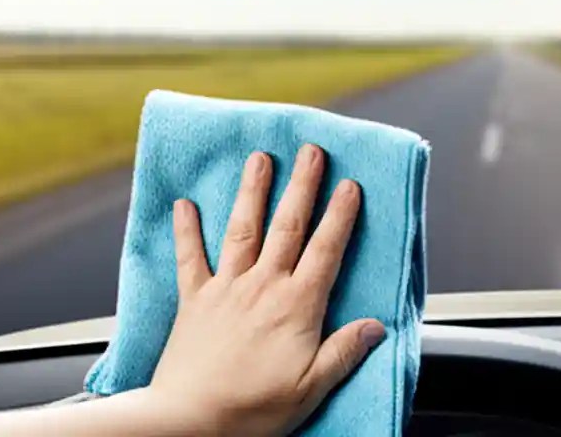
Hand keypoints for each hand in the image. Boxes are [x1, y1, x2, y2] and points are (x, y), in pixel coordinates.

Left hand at [143, 144, 384, 436]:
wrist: (188, 420)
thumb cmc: (251, 410)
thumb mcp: (310, 389)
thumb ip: (343, 352)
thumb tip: (375, 326)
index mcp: (296, 307)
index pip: (326, 250)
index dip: (340, 216)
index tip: (350, 185)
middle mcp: (262, 287)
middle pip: (287, 226)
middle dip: (302, 185)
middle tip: (311, 151)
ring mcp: (226, 289)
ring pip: (243, 229)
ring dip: (253, 191)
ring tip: (260, 158)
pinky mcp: (194, 301)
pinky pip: (190, 258)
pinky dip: (187, 230)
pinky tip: (184, 204)